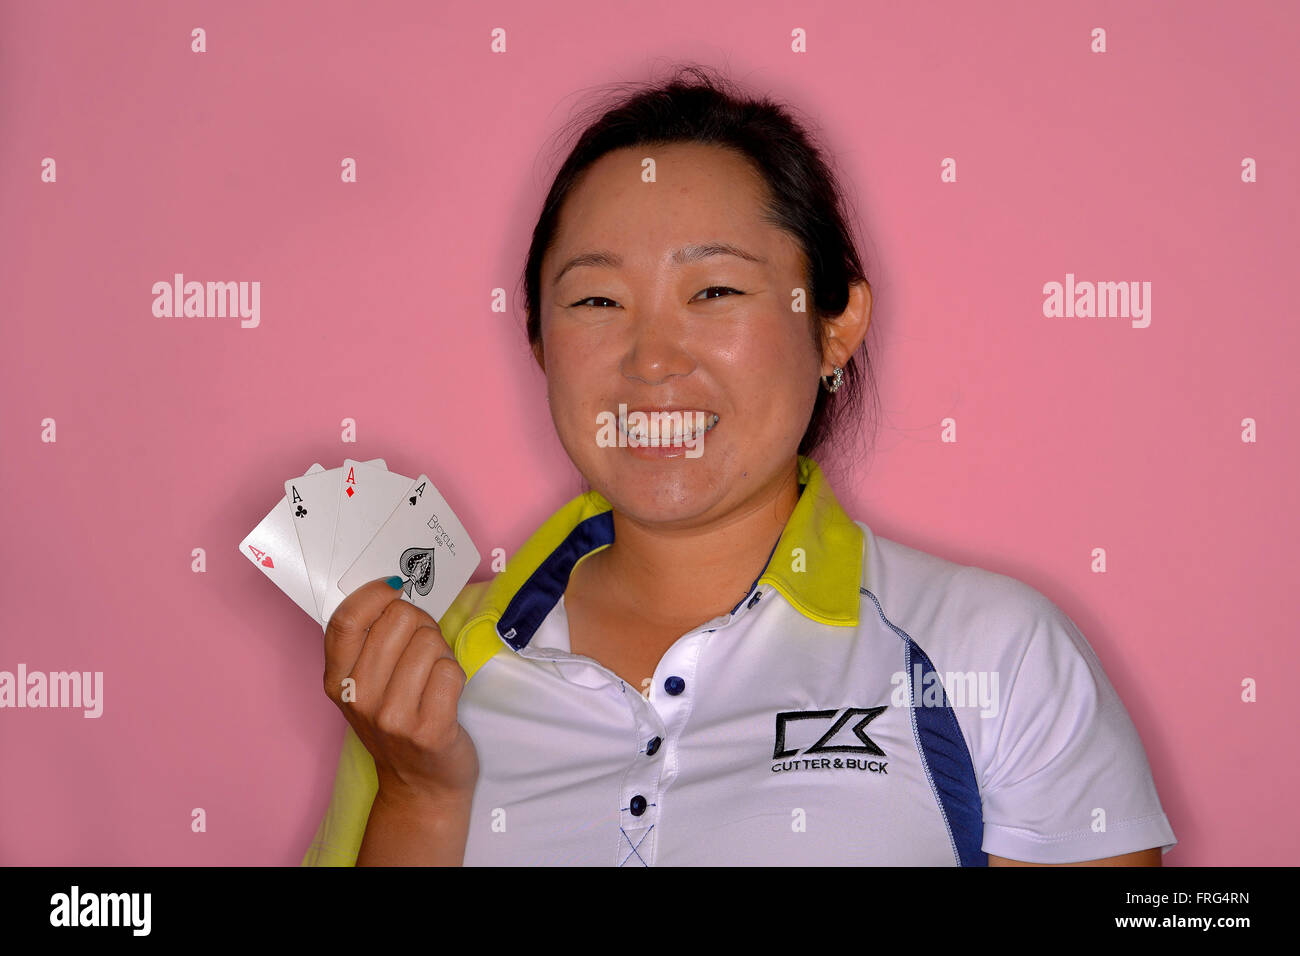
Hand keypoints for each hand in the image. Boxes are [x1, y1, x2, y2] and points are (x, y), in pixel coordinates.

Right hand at [323, 577, 478, 803]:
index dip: (376, 593)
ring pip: (429, 641)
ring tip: (434, 677)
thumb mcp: (366, 685)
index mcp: (337, 680)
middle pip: (399, 619)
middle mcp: (358, 698)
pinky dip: (455, 675)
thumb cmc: (397, 722)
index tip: (395, 590)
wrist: (420, 785)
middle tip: (423, 649)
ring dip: (441, 652)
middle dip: (421, 625)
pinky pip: (450, 671)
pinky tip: (446, 695)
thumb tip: (394, 588)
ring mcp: (392, 717)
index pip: (347, 619)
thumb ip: (369, 642)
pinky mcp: (428, 731)